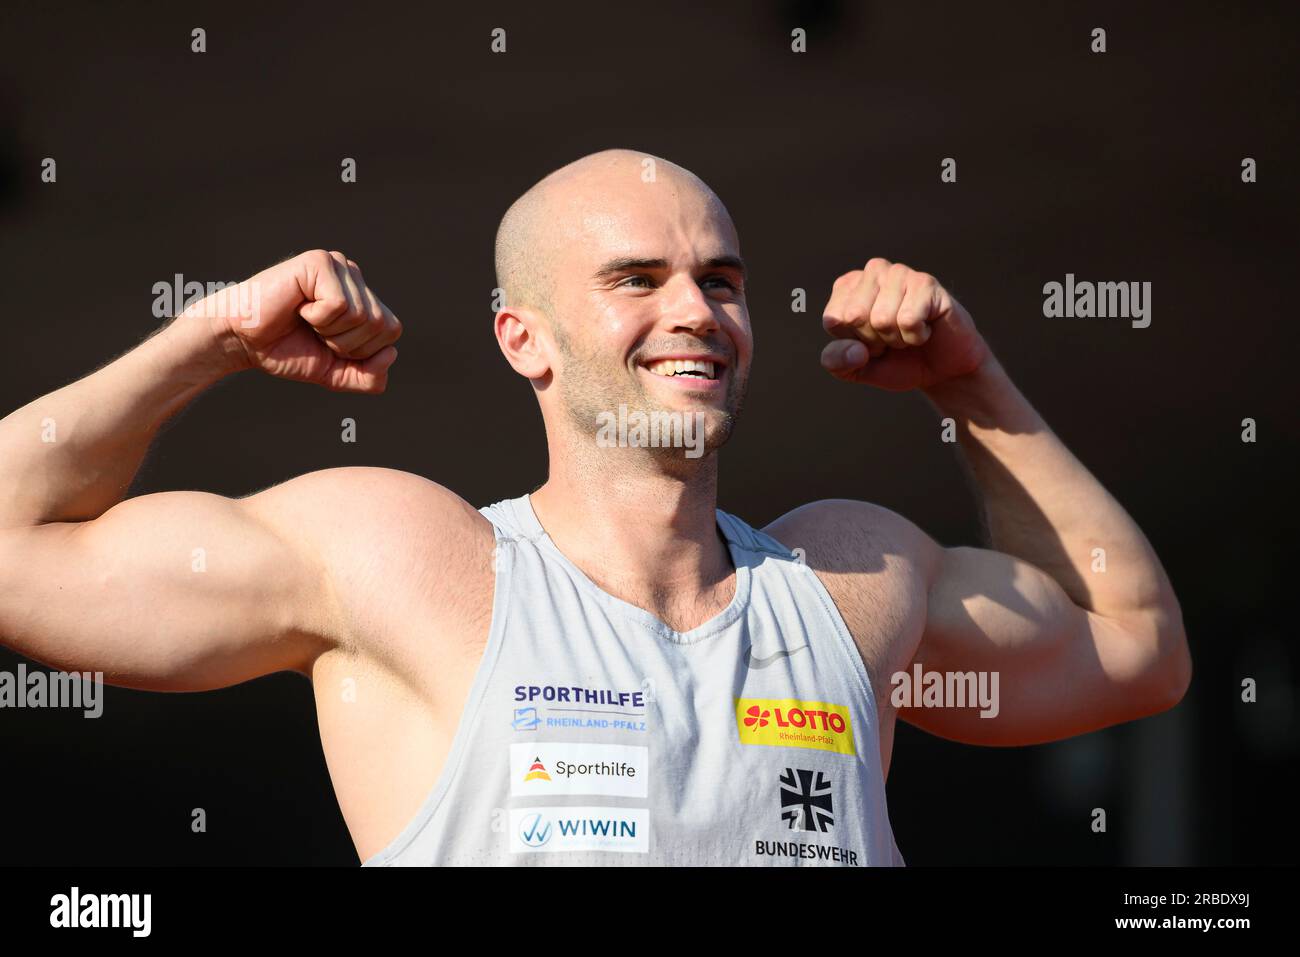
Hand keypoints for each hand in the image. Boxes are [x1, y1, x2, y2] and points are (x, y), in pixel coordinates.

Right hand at [188, 249, 401, 392]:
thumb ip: (368, 377)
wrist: (240, 341)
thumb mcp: (335, 373)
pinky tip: (298, 308)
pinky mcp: (318, 262)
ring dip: (331, 332)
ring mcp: (337, 265)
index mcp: (362, 296)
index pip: (392, 331)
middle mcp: (353, 275)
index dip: (362, 351)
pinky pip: (339, 305)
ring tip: (306, 320)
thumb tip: (391, 354)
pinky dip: (318, 318)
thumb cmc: (285, 350)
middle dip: (347, 344)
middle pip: (382, 324)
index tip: (327, 344)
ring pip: (362, 316)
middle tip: (314, 333)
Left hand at [820, 258, 988, 391]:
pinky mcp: (926, 283)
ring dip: (897, 339)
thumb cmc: (896, 361)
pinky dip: (917, 336)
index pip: (833, 319)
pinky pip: (908, 320)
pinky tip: (926, 328)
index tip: (870, 342)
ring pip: (882, 318)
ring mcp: (900, 273)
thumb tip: (854, 350)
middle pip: (855, 316)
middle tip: (892, 339)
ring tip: (909, 333)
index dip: (853, 343)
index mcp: (847, 287)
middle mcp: (873, 272)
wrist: (941, 370)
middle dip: (874, 341)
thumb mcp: (856, 369)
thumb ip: (836, 362)